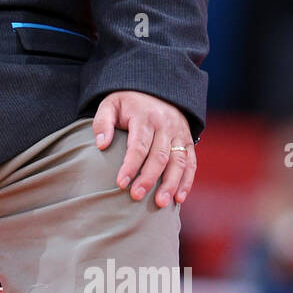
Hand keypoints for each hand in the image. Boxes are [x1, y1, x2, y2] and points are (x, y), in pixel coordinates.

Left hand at [92, 90, 196, 207]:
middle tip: (136, 196)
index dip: (130, 166)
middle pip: (159, 156)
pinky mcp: (188, 141)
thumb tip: (101, 145)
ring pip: (178, 161)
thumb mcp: (110, 104)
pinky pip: (191, 163)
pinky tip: (178, 199)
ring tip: (160, 203)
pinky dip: (187, 181)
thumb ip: (102, 123)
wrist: (155, 90)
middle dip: (148, 178)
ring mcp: (179, 133)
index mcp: (145, 117)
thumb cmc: (127, 103)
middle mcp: (166, 125)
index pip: (139, 145)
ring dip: (171, 184)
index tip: (121, 183)